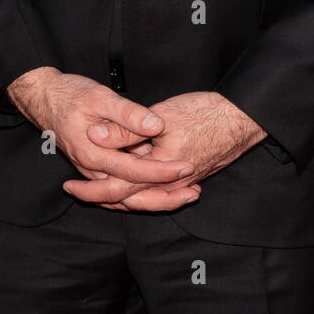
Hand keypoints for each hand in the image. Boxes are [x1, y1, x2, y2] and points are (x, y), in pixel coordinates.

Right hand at [7, 67, 197, 198]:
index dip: (161, 171)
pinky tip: (160, 190)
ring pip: (124, 199)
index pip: (133, 170)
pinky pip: (118, 193)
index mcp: (93, 154)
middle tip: (193, 193)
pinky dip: (139, 195)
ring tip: (184, 196)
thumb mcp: (99, 96)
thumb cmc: (70, 94)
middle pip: (130, 196)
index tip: (185, 167)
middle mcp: (91, 170)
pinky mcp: (94, 170)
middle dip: (163, 197)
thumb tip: (155, 126)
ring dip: (154, 200)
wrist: (44, 98)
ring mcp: (91, 173)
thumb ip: (127, 114)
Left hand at [62, 91, 266, 210]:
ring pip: (143, 198)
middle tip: (76, 192)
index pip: (118, 188)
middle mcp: (171, 184)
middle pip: (129, 200)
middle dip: (100, 198)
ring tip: (97, 192)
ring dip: (119, 196)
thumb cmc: (206, 113)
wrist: (242, 118)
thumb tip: (96, 136)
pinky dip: (139, 190)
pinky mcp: (190, 176)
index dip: (91, 188)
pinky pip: (158, 191)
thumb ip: (127, 129)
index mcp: (161, 170)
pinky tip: (130, 186)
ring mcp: (182, 183)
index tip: (70, 186)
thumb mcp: (162, 116)